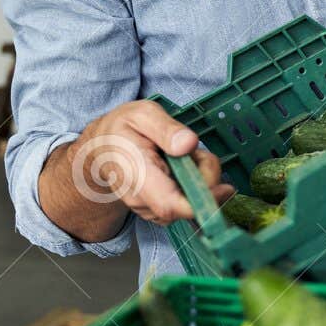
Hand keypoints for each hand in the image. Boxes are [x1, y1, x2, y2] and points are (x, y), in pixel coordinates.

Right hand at [66, 100, 231, 227]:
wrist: (99, 149)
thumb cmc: (121, 129)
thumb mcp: (142, 114)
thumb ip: (166, 128)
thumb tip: (189, 144)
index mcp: (136, 174)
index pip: (171, 205)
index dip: (203, 201)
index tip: (226, 187)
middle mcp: (141, 200)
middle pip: (187, 206)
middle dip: (205, 180)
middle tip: (196, 152)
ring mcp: (148, 209)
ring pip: (188, 204)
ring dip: (198, 181)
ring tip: (180, 155)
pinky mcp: (156, 211)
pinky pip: (183, 204)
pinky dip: (191, 186)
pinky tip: (178, 168)